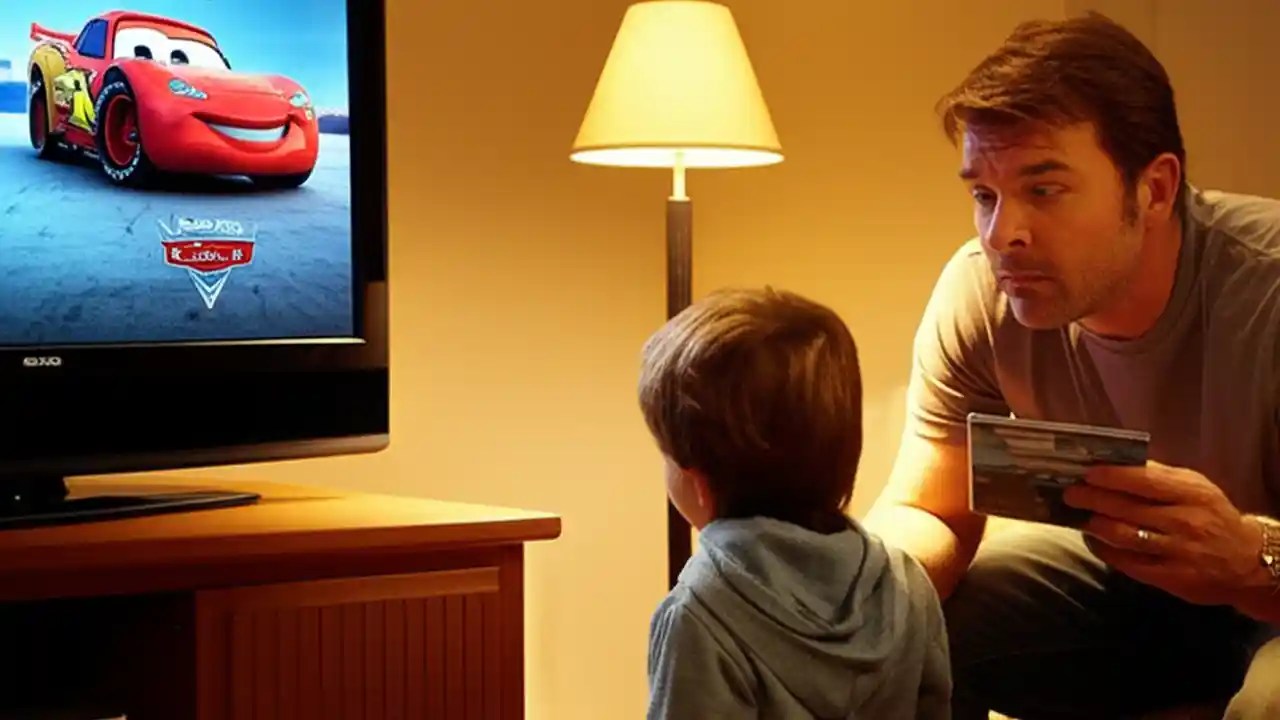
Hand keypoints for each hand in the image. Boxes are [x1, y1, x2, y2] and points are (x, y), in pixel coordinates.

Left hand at [1061, 460, 1262, 605]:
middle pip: (1127, 508)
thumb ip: (1160, 477)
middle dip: (1093, 499)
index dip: (1112, 476)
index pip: (1145, 481)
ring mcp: (1178, 551)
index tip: (1087, 473)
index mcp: (1193, 493)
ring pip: (1124, 536)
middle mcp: (1186, 522)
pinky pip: (1128, 562)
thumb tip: (1115, 465)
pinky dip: (1105, 550)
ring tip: (1082, 516)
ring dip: (1095, 524)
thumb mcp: (1196, 489)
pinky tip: (1094, 540)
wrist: (1247, 560)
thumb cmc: (1212, 516)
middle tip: (1071, 494)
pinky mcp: (1171, 578)